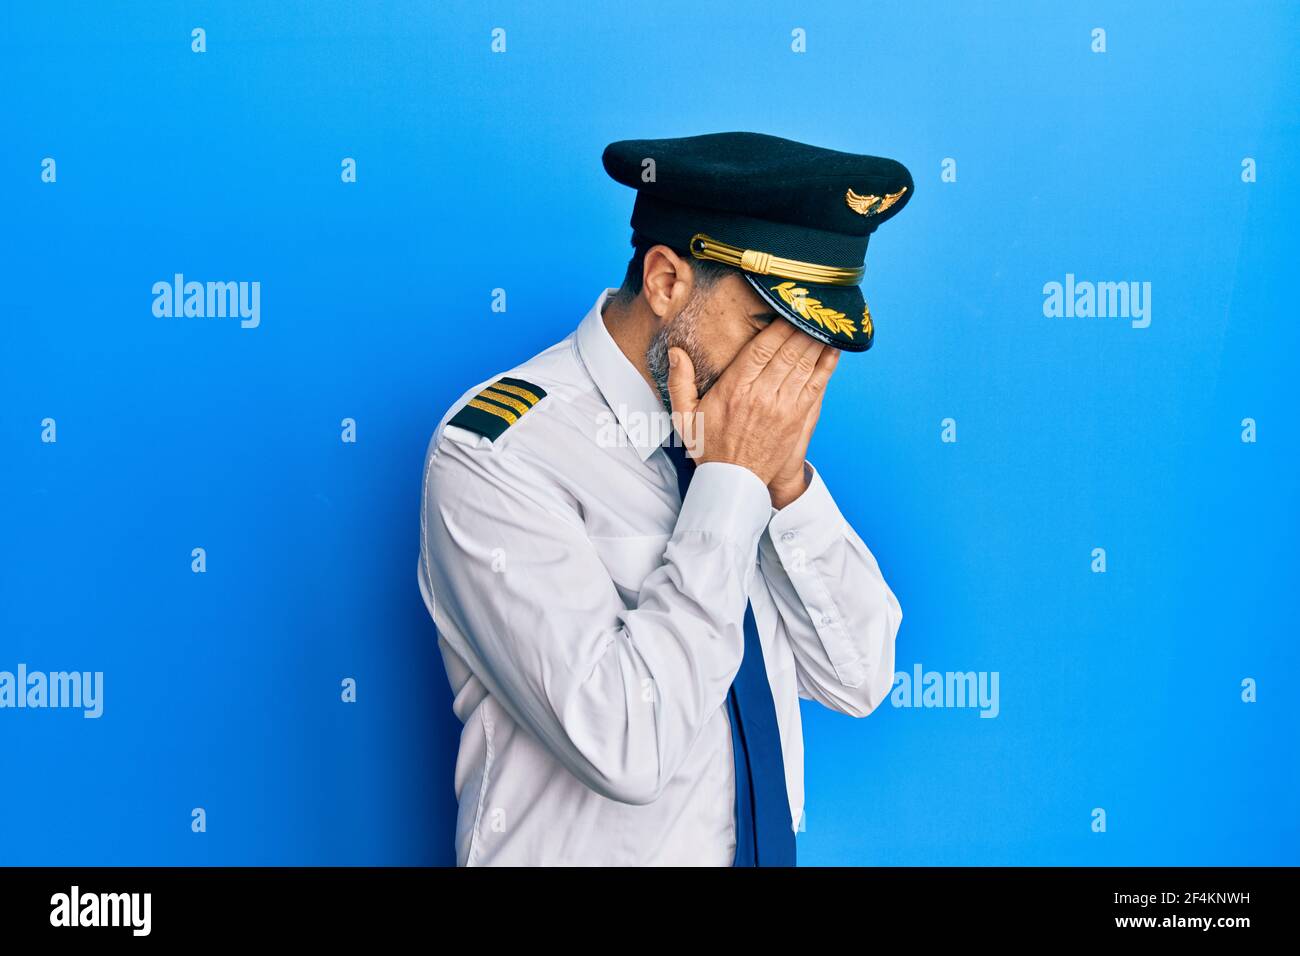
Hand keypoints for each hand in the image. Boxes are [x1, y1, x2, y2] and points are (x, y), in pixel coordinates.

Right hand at [667, 320, 836, 489]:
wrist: (735, 484)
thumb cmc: (710, 448)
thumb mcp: (685, 417)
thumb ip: (680, 382)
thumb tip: (676, 353)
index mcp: (735, 389)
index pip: (762, 348)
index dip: (778, 325)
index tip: (786, 306)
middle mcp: (762, 395)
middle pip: (788, 350)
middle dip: (802, 325)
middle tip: (810, 304)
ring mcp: (784, 407)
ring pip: (805, 363)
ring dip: (816, 339)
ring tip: (825, 317)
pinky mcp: (799, 418)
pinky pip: (817, 384)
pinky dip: (827, 363)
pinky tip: (833, 346)